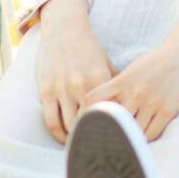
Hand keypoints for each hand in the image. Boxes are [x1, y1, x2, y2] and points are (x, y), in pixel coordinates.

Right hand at [36, 15, 114, 144]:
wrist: (63, 29)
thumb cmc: (88, 47)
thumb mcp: (106, 62)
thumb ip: (116, 83)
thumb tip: (131, 103)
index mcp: (100, 78)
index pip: (110, 111)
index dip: (115, 127)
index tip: (119, 138)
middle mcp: (81, 84)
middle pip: (90, 122)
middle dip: (95, 136)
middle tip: (101, 147)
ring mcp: (62, 89)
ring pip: (70, 125)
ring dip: (76, 138)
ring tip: (83, 144)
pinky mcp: (46, 91)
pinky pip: (51, 121)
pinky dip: (58, 134)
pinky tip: (65, 138)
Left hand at [82, 42, 178, 141]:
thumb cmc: (154, 62)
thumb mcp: (131, 70)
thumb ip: (116, 87)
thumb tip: (98, 108)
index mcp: (122, 81)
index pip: (94, 99)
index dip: (84, 113)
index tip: (81, 124)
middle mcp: (135, 92)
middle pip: (113, 121)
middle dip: (106, 132)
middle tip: (99, 144)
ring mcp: (152, 102)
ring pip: (133, 131)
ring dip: (127, 138)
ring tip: (122, 144)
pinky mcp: (168, 110)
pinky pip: (152, 133)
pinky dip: (144, 139)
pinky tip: (141, 139)